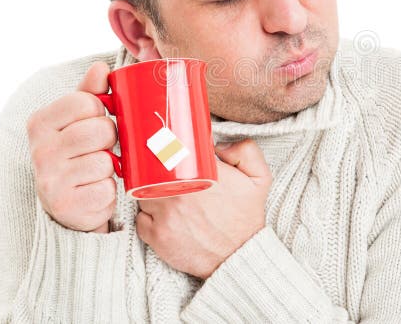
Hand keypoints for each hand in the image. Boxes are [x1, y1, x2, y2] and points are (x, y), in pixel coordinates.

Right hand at [26, 61, 117, 233]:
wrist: (68, 205)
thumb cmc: (77, 153)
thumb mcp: (79, 120)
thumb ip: (89, 93)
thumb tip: (100, 68)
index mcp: (40, 123)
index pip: (86, 102)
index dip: (100, 111)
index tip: (95, 121)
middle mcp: (39, 151)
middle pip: (99, 130)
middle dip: (109, 139)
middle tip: (100, 148)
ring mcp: (50, 181)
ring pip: (105, 161)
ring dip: (110, 166)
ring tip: (97, 170)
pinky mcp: (66, 207)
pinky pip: (106, 189)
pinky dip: (109, 190)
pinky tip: (96, 190)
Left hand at [135, 138, 271, 278]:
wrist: (239, 256)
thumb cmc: (246, 218)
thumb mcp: (260, 179)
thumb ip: (246, 151)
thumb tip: (217, 144)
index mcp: (203, 174)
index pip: (177, 148)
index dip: (174, 146)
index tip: (176, 150)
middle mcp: (180, 191)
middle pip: (153, 168)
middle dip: (158, 168)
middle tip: (169, 173)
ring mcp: (165, 213)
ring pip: (144, 191)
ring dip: (150, 191)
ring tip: (164, 193)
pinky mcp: (157, 235)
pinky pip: (140, 216)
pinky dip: (148, 214)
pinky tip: (161, 215)